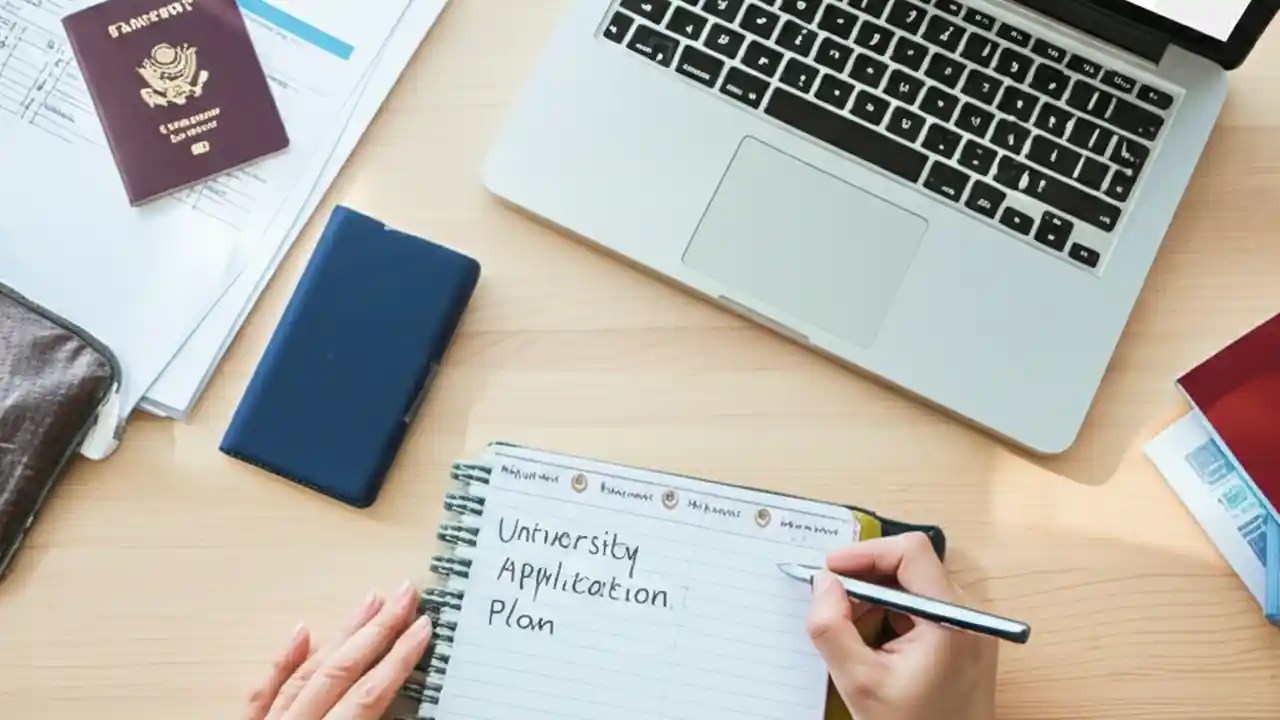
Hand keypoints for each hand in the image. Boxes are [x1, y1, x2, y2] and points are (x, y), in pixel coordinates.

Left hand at [246, 581, 432, 719]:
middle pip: (341, 670)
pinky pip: (262, 690)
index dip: (399, 659)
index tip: (423, 626)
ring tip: (370, 600)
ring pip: (307, 670)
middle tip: (405, 593)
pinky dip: (283, 660)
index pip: (369, 694)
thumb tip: (402, 707)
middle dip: (378, 630)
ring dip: (342, 635)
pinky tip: (301, 631)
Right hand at [807, 533, 997, 719]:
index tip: (830, 570)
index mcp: (952, 618)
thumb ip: (832, 628)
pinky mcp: (965, 639)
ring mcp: (971, 627)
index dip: (866, 553)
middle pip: (912, 567)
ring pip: (914, 586)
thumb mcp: (860, 682)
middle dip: (865, 579)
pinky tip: (872, 642)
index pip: (911, 552)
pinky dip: (892, 614)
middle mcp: (969, 614)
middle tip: (831, 603)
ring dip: (876, 598)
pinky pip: (923, 608)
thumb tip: (823, 582)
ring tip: (850, 629)